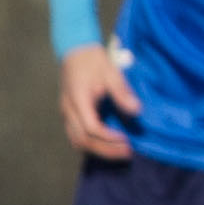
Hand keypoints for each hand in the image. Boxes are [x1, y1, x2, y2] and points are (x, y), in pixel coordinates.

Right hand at [56, 45, 138, 160]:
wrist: (75, 52)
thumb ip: (122, 92)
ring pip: (77, 141)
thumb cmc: (94, 61)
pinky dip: (91, 144)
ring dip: (98, 150)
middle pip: (82, 140)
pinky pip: (76, 137)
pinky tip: (108, 145)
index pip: (91, 127)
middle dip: (106, 150)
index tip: (127, 139)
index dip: (108, 138)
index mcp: (78, 100)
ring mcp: (66, 114)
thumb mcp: (111, 72)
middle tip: (128, 152)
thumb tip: (137, 111)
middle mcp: (68, 110)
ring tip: (120, 152)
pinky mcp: (69, 115)